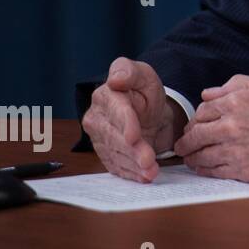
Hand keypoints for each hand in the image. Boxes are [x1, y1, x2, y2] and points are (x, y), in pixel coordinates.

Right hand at [82, 57, 181, 182]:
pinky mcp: (106, 153)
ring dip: (133, 166)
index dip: (126, 125)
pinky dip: (130, 173)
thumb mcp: (144, 75)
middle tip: (149, 162)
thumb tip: (115, 78)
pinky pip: (115, 166)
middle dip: (133, 151)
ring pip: (116, 154)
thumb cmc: (144, 91)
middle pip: (115, 137)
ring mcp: (99, 138)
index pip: (116, 112)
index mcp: (105, 96)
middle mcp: (97, 118)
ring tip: (150, 173)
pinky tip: (142, 177)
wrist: (148, 111)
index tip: (134, 137)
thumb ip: (129, 71)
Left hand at [172, 75, 248, 182]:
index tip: (197, 124)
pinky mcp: (244, 171)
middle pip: (195, 133)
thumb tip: (209, 93)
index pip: (203, 110)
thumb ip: (238, 85)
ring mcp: (236, 150)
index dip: (198, 118)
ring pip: (200, 155)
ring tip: (190, 158)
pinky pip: (213, 171)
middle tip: (185, 144)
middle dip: (187, 139)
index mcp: (238, 101)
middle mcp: (232, 125)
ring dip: (191, 157)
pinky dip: (204, 170)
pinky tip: (204, 168)